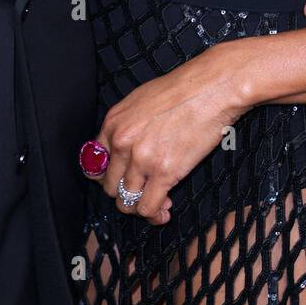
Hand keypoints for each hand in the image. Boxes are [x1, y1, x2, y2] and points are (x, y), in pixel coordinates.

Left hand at [92, 44, 248, 226]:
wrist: (211, 89)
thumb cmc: (182, 91)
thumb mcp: (140, 102)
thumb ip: (126, 126)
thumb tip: (123, 151)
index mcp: (113, 123)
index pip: (95, 165)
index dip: (109, 177)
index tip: (123, 182)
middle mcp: (122, 142)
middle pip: (109, 186)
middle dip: (125, 194)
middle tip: (144, 192)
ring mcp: (141, 158)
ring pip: (126, 201)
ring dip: (140, 207)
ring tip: (157, 203)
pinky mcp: (164, 172)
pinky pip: (148, 207)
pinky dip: (154, 215)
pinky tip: (165, 211)